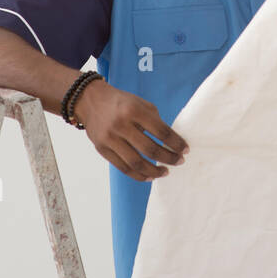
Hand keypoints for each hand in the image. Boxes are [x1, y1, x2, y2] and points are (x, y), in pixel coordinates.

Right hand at [73, 80, 188, 181]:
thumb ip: (155, 121)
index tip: (185, 150)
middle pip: (150, 149)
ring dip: (154, 171)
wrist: (91, 101)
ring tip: (166, 172)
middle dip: (169, 158)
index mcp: (134, 110)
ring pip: (136, 163)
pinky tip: (150, 176)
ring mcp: (109, 139)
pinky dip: (138, 175)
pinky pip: (123, 167)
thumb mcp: (141, 104)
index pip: (161, 131)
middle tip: (180, 161)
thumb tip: (172, 143)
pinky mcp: (102, 149)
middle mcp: (121, 125)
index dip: (175, 143)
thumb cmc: (122, 103)